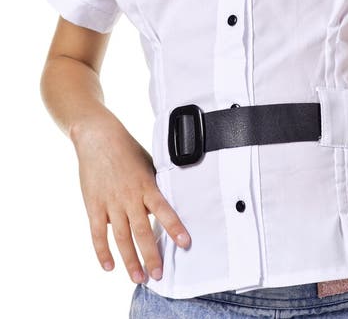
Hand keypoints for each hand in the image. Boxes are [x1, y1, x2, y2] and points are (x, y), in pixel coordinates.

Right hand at [72, 112, 190, 284]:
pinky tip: (109, 267)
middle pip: (142, 231)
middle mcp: (129, 196)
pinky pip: (98, 233)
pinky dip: (102, 251)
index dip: (174, 227)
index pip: (164, 209)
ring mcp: (110, 202)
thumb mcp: (149, 163)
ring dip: (130, 259)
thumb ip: (156, 184)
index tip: (185, 243)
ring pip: (121, 237)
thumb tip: (172, 199)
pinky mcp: (94, 205)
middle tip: (157, 275)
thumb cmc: (127, 149)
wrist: (99, 137)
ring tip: (138, 278)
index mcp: (146, 184)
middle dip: (151, 255)